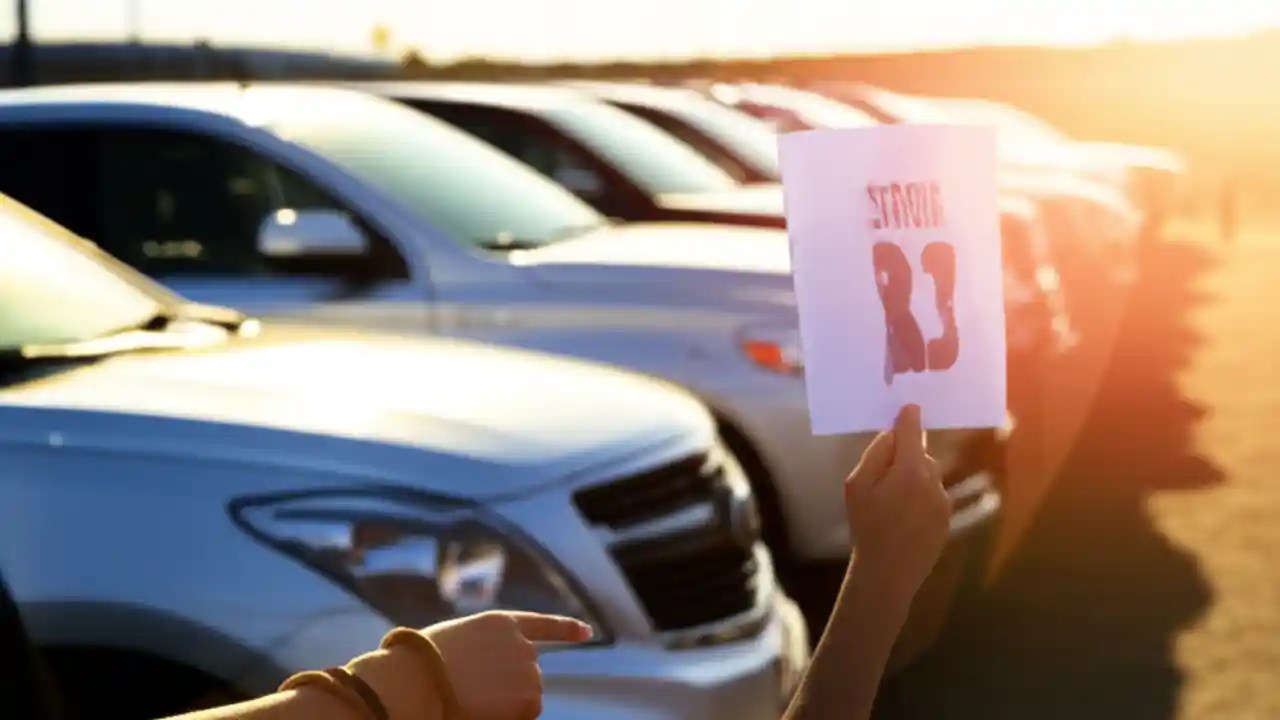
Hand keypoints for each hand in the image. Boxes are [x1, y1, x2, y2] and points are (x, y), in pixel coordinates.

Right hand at [425, 610, 592, 719]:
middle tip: (472, 692)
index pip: (543, 624)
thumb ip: (484, 648)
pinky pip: (525, 714)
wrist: (419, 680)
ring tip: (473, 700)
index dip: (567, 629)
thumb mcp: (456, 642)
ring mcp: (529, 669)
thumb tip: (493, 673)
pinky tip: (487, 711)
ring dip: (508, 704)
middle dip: (509, 686)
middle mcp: (522, 643)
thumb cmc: (422, 663)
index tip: (588, 632)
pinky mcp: (531, 697)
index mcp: (500, 623)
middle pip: (528, 673)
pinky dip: (511, 717)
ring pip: (526, 696)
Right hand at [844, 404, 949, 596]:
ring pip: (928, 476)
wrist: (888, 572)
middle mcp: (933, 481)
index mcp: (910, 469)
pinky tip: (903, 519)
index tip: (910, 407)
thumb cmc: (866, 526)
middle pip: (920, 455)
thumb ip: (876, 455)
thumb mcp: (856, 486)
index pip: (912, 432)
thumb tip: (892, 436)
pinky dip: (920, 499)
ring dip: (914, 479)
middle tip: (883, 476)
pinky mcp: (946, 518)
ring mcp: (943, 501)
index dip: (909, 418)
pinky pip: (933, 497)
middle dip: (905, 457)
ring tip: (891, 505)